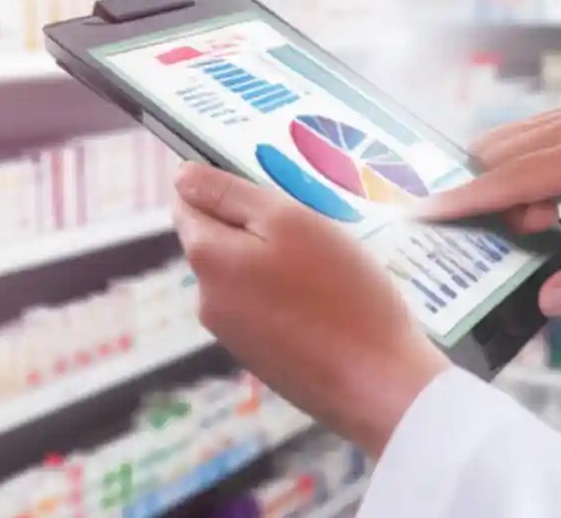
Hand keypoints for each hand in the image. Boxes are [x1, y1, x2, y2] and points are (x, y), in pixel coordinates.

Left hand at [173, 163, 449, 457]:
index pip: (190, 201)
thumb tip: (181, 177)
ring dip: (278, 260)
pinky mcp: (263, 357)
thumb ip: (231, 195)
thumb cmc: (343, 294)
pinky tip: (331, 299)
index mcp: (208, 259)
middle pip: (220, 238)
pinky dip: (292, 294)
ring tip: (332, 265)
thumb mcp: (291, 221)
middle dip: (258, 226)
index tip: (271, 186)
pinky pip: (267, 307)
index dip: (226, 186)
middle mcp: (208, 299)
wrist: (379, 382)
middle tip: (316, 224)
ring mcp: (234, 334)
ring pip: (247, 273)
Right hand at [420, 105, 560, 316]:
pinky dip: (511, 176)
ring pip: (502, 146)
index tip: (426, 212)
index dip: (472, 198)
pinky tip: (542, 205)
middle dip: (497, 201)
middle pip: (503, 157)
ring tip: (544, 220)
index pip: (521, 176)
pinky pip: (514, 144)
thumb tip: (546, 301)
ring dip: (504, 188)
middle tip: (537, 230)